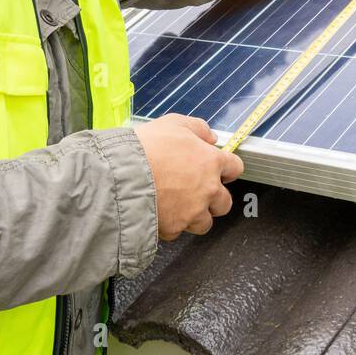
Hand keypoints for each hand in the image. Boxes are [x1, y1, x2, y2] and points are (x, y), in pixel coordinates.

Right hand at [133, 113, 243, 239]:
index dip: (226, 169)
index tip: (218, 171)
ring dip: (194, 216)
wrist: (120, 174)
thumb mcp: (173, 123)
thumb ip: (197, 128)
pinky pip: (177, 231)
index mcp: (211, 162)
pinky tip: (157, 212)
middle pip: (224, 203)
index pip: (235, 168)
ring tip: (175, 205)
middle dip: (213, 199)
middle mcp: (208, 190)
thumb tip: (210, 137)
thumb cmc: (146, 147)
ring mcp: (193, 212)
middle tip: (195, 191)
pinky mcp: (174, 228)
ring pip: (204, 223)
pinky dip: (169, 225)